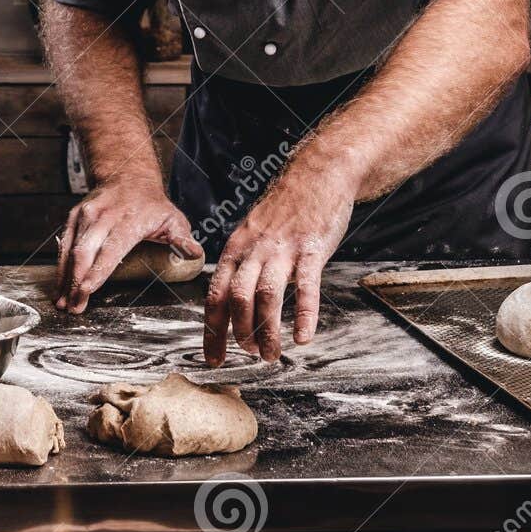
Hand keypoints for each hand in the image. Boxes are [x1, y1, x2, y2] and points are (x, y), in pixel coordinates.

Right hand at [55, 172, 200, 312]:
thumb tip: (195, 254)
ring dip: (64, 278)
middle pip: (84, 252)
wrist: (128, 176)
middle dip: (76, 282)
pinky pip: (64, 244)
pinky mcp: (74, 216)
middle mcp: (103, 217)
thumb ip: (182, 239)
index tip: (86, 291)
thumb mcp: (173, 219)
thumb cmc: (152, 205)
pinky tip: (59, 286)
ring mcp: (86, 215)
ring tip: (61, 302)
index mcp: (128, 221)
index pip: (110, 250)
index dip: (97, 272)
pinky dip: (60, 267)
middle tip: (72, 307)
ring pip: (70, 250)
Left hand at [204, 160, 353, 366]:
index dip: (213, 330)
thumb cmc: (286, 209)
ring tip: (272, 355)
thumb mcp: (252, 232)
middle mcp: (254, 250)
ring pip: (267, 296)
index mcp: (236, 249)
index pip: (215, 296)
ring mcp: (282, 249)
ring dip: (267, 331)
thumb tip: (233, 301)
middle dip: (240, 332)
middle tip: (251, 354)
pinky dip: (303, 315)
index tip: (214, 358)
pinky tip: (304, 336)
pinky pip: (305, 286)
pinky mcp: (311, 249)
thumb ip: (243, 263)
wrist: (317, 173)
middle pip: (237, 298)